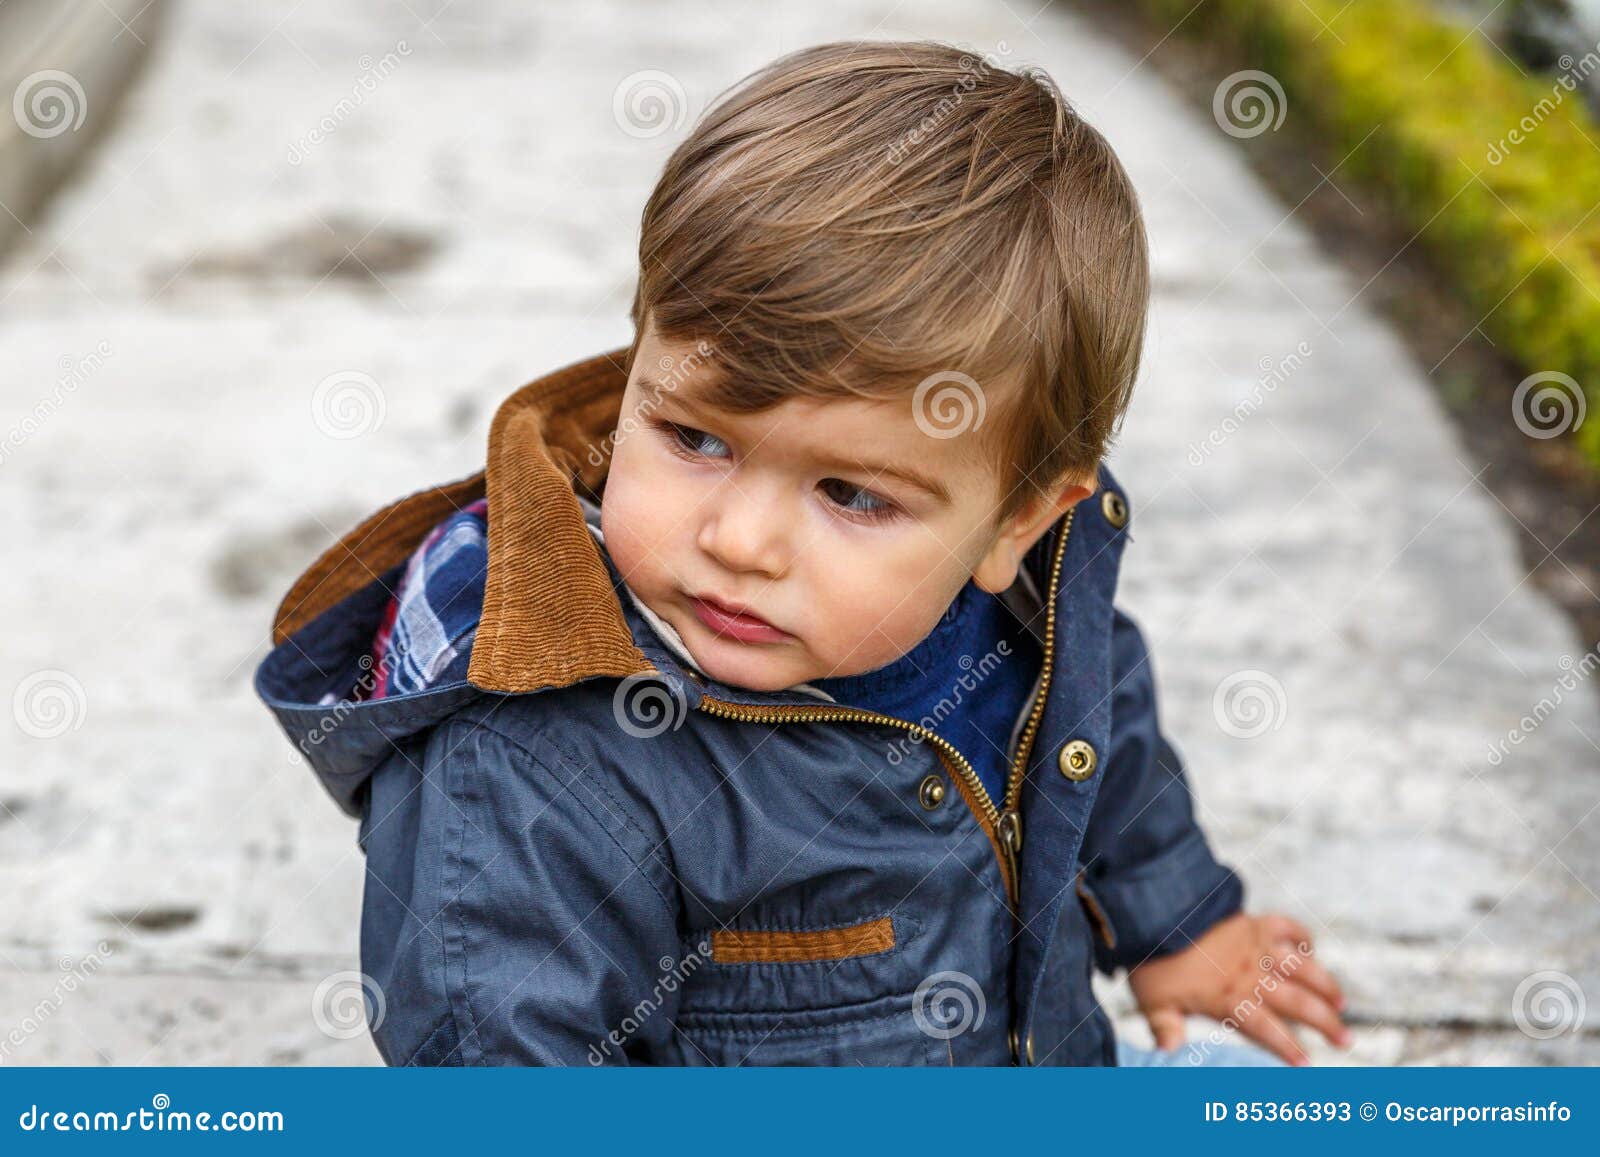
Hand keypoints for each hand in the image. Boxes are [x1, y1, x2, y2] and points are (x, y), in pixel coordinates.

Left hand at [1126, 911, 1348, 1064]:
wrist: (1154, 909)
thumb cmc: (1153, 960)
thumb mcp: (1154, 1002)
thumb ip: (1166, 1030)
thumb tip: (1167, 1058)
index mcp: (1229, 998)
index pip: (1267, 1029)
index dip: (1288, 1048)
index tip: (1308, 1065)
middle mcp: (1250, 974)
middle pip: (1297, 1001)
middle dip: (1325, 1023)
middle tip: (1346, 1041)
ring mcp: (1256, 946)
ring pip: (1303, 967)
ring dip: (1326, 984)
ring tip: (1341, 1003)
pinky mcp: (1254, 922)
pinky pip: (1287, 926)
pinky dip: (1303, 935)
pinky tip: (1313, 948)